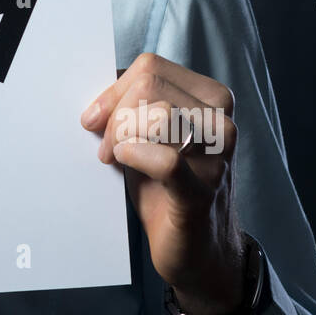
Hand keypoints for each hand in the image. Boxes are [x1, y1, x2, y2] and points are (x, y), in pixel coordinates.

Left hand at [81, 53, 244, 314]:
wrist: (199, 248)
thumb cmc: (168, 186)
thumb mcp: (149, 136)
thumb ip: (131, 107)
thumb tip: (95, 95)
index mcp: (210, 99)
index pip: (151, 67)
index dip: (114, 91)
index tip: (96, 120)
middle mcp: (220, 122)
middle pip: (150, 85)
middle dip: (116, 114)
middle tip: (105, 146)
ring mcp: (217, 156)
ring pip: (157, 114)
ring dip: (122, 134)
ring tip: (116, 156)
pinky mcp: (202, 191)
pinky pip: (166, 160)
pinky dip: (137, 155)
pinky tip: (124, 160)